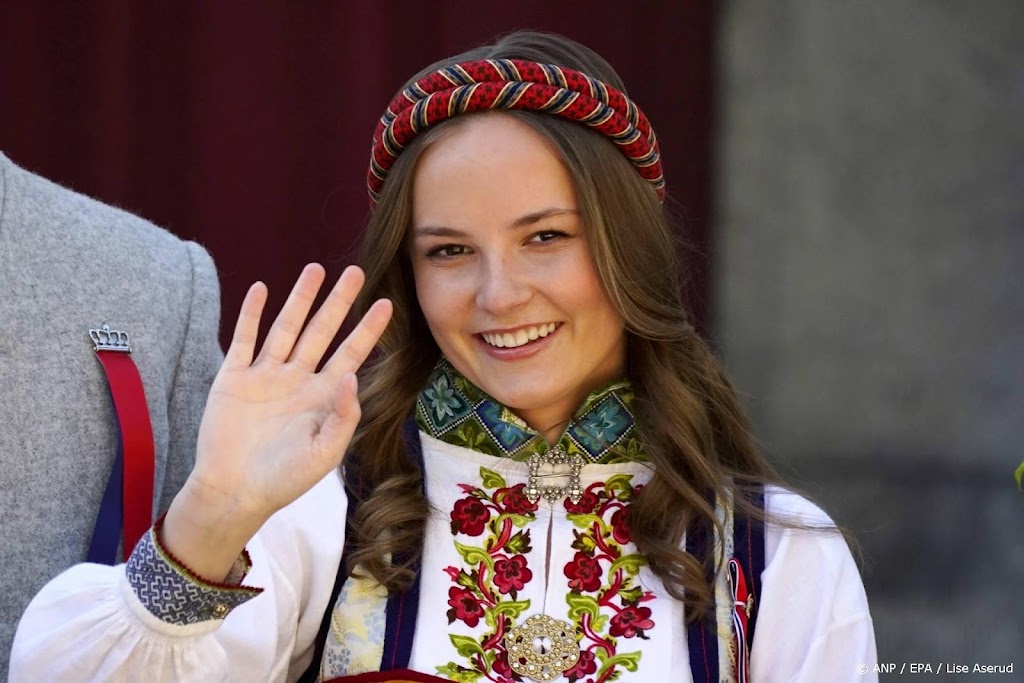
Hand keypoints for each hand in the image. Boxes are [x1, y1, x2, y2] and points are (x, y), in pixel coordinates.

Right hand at [162, 264, 390, 577]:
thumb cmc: (284, 479)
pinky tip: (262, 289)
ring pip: (286, 327)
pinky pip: (244, 339)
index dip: (368, 329)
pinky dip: (251, 314)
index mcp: (322, 397)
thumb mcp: (325, 454)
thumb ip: (343, 417)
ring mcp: (265, 376)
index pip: (351, 354)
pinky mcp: (233, 377)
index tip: (388, 303)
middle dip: (339, 302)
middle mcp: (297, 380)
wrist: (234, 492)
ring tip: (315, 269)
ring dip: (300, 298)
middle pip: (322, 331)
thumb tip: (351, 377)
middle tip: (357, 272)